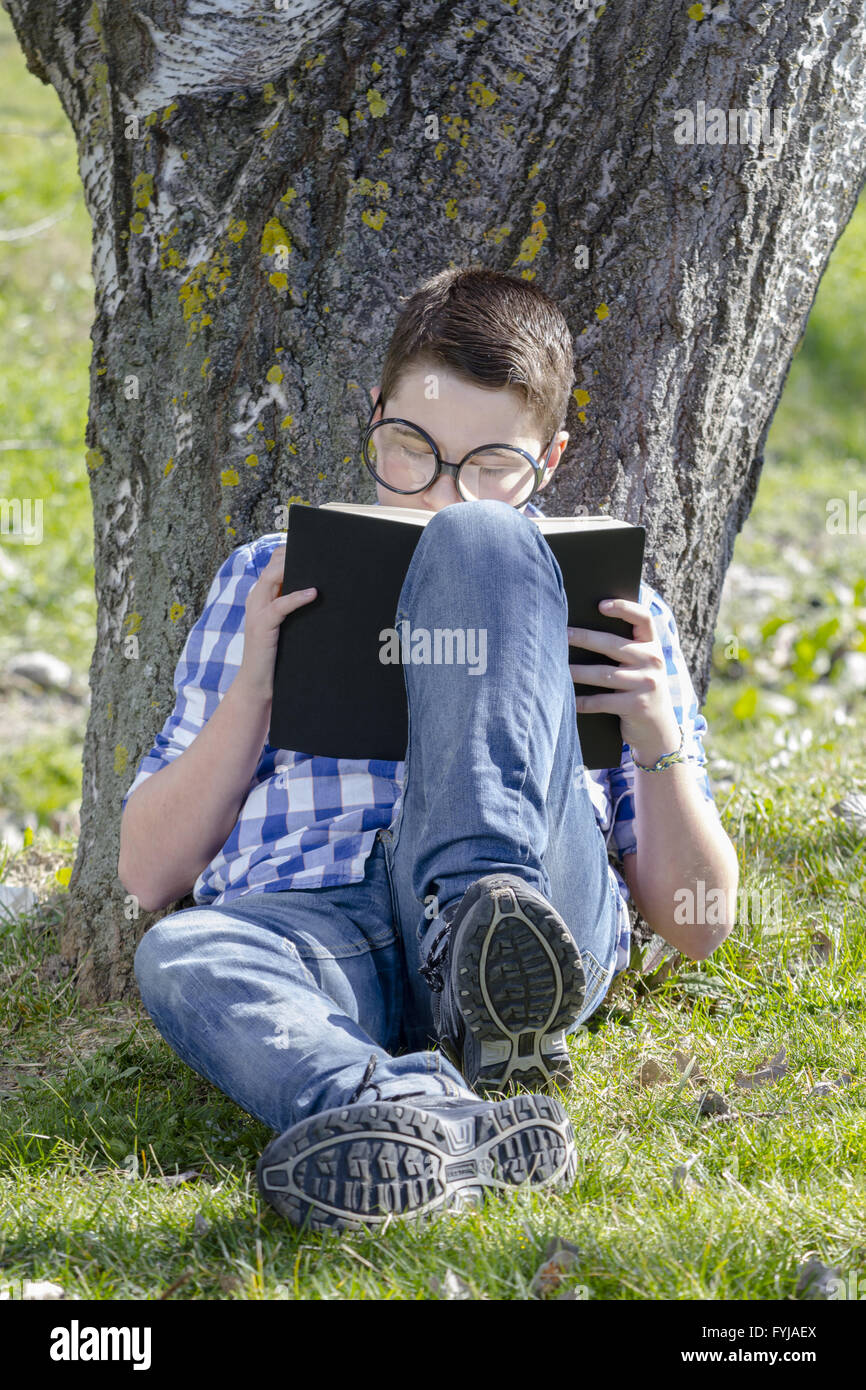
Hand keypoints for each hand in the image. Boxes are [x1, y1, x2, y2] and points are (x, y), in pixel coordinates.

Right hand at [237, 545, 316, 701]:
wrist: (258, 684)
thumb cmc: (277, 656)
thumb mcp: (287, 626)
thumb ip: (296, 608)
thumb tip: (324, 593)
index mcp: (262, 595)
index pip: (275, 562)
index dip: (292, 551)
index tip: (317, 545)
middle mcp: (257, 598)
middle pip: (275, 563)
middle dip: (295, 553)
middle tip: (322, 550)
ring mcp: (257, 610)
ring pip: (273, 577)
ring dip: (294, 567)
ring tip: (317, 562)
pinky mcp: (263, 625)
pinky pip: (280, 605)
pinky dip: (297, 597)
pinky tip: (313, 594)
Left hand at [568, 598, 680, 761]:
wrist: (658, 730)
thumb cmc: (639, 690)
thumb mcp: (641, 667)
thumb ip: (625, 649)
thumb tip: (581, 632)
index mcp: (653, 646)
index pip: (643, 618)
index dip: (624, 607)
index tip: (600, 605)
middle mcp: (653, 661)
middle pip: (613, 645)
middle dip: (584, 638)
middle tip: (561, 634)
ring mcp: (646, 684)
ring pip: (603, 674)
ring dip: (576, 671)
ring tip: (555, 667)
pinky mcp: (637, 706)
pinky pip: (601, 701)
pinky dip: (581, 701)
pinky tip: (565, 698)